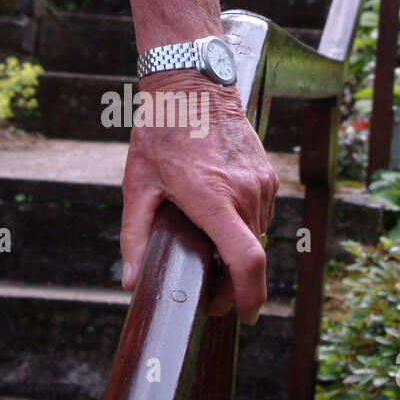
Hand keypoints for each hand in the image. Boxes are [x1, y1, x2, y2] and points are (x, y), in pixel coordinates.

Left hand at [120, 72, 279, 324]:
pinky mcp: (268, 175)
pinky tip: (219, 220)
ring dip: (238, 252)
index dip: (249, 296)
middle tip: (210, 293)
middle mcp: (244, 193)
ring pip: (258, 236)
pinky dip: (244, 227)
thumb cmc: (160, 132)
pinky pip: (261, 215)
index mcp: (212, 199)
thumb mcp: (137, 186)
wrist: (193, 84)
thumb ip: (135, 237)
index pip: (246, 261)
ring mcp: (261, 183)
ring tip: (209, 250)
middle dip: (235, 283)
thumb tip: (131, 281)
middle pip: (252, 257)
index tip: (242, 315)